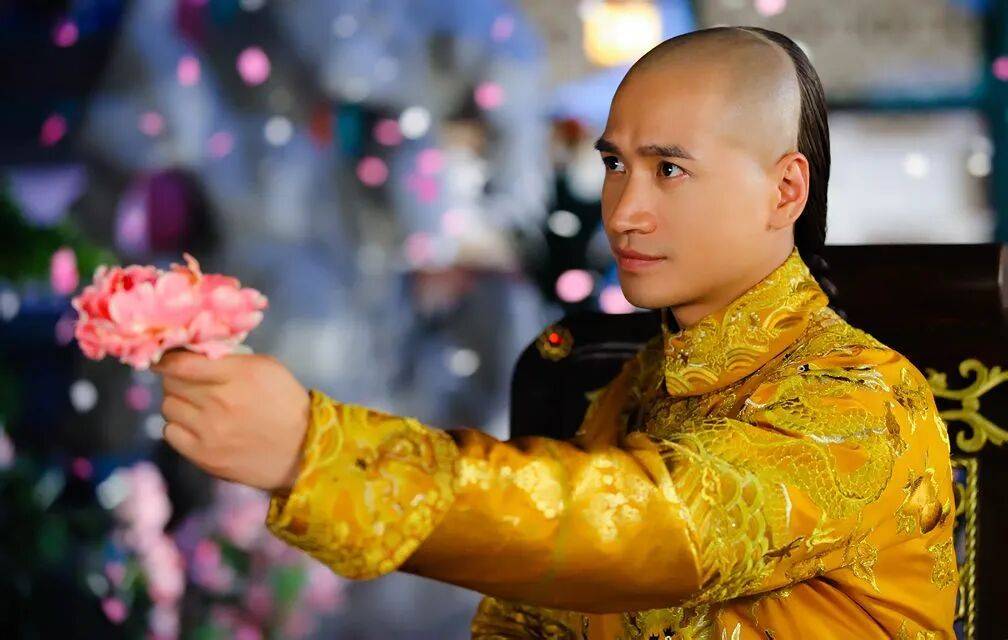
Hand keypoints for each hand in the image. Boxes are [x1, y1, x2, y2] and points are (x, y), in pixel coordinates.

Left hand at [151, 348, 311, 492]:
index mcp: (237, 375)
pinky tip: (198, 427)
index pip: (180, 363)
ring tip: (198, 407)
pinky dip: (180, 427)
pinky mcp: (203, 455)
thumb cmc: (285, 402)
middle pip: (170, 383)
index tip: (167, 359)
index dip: (167, 359)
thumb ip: (230, 358)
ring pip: (168, 407)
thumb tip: (194, 353)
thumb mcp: (266, 367)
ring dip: (180, 403)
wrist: (301, 450)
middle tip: (191, 384)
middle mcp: (218, 402)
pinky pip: (170, 433)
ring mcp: (208, 431)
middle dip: (177, 379)